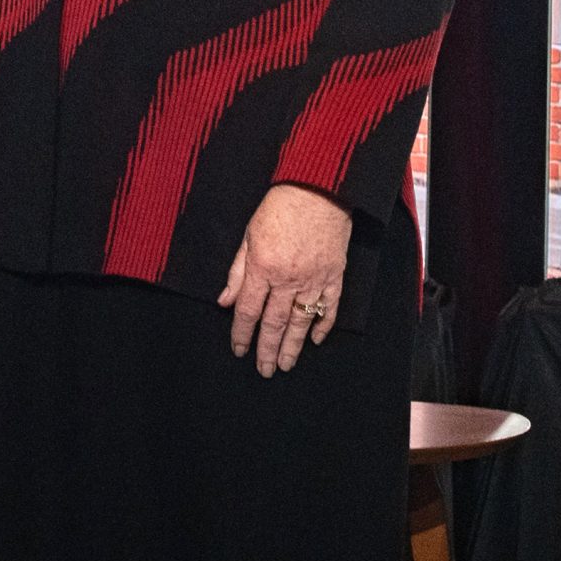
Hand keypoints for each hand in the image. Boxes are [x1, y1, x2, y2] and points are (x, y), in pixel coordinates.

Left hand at [217, 184, 352, 377]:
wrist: (319, 190)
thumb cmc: (280, 208)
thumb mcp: (249, 235)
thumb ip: (237, 272)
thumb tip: (225, 301)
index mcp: (263, 268)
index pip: (249, 310)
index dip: (242, 333)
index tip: (239, 350)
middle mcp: (288, 279)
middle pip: (274, 323)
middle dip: (267, 349)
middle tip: (264, 370)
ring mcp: (314, 280)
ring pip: (301, 322)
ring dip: (292, 346)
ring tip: (285, 364)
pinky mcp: (334, 276)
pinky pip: (329, 308)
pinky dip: (323, 326)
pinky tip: (316, 341)